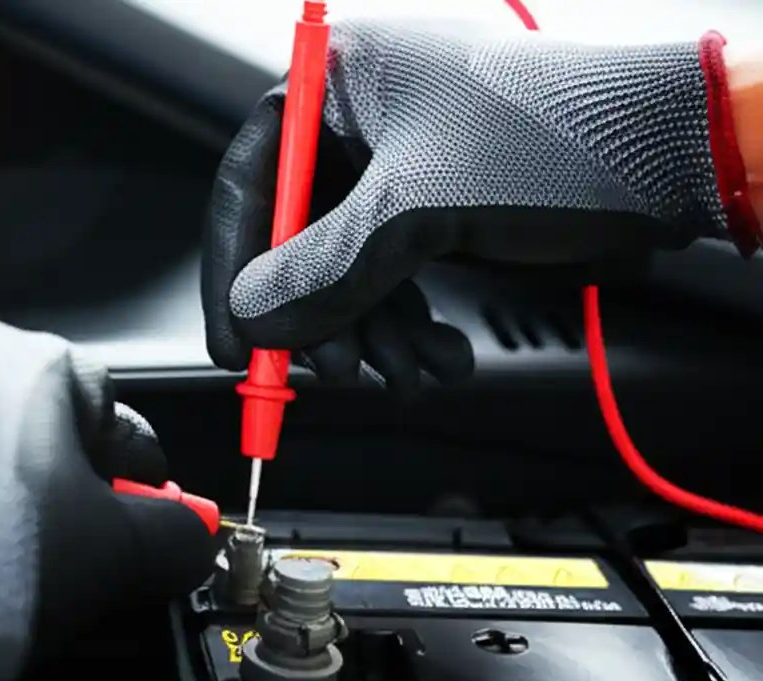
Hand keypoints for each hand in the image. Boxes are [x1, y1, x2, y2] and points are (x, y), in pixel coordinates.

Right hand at [205, 21, 740, 382]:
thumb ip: (323, 268)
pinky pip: (392, 278)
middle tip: (332, 370)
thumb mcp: (416, 208)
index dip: (236, 264)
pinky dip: (409, 329)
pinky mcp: (434, 209)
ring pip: (347, 269)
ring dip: (370, 335)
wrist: (671, 158)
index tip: (235, 335)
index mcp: (339, 81)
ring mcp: (399, 168)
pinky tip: (437, 362)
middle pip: (297, 235)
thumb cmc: (556, 139)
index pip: (250, 177)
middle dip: (319, 315)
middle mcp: (360, 121)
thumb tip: (253, 315)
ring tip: (401, 375)